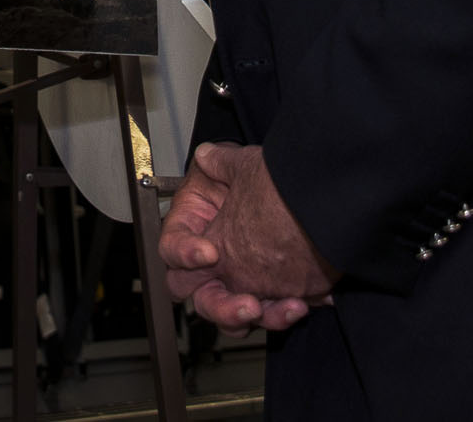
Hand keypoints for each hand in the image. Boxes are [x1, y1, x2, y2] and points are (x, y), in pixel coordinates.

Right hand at [159, 143, 337, 331]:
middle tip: (248, 303)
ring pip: (230, 317)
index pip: (173, 250)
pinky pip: (265, 316)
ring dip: (252, 317)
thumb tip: (208, 155)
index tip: (209, 253)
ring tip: (284, 309)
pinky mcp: (264, 297)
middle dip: (221, 305)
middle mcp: (209, 265)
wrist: (300, 199)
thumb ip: (221, 161)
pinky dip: (281, 315)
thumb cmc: (265, 181)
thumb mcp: (242, 167)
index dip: (185, 254)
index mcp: (193, 231)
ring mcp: (235, 284)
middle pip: (197, 296)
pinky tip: (300, 305)